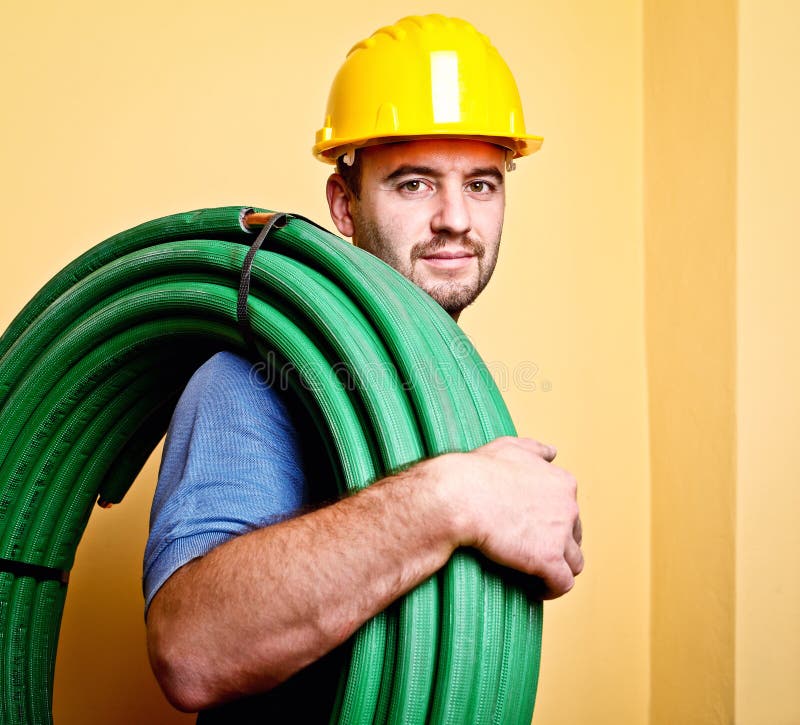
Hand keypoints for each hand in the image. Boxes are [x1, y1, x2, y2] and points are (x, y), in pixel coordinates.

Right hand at [441, 436, 582, 598]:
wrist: (460, 495)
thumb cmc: (478, 471)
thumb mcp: (509, 447)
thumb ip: (535, 449)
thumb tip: (552, 452)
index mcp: (562, 482)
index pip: (569, 509)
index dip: (553, 522)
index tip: (534, 530)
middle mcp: (568, 507)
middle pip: (574, 535)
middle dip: (558, 545)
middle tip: (531, 550)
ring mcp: (560, 535)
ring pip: (574, 562)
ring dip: (558, 568)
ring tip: (535, 574)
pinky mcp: (549, 560)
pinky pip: (562, 584)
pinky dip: (551, 589)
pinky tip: (534, 589)